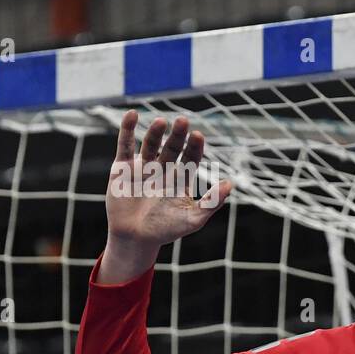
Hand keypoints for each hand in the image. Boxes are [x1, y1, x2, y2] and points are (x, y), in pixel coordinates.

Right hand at [97, 110, 231, 282]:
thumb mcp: (193, 219)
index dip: (194, 147)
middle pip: (172, 147)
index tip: (198, 136)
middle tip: (183, 121)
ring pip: (151, 144)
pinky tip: (132, 115)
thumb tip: (231, 184)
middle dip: (177, 135)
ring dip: (156, 132)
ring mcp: (143, 166)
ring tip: (162, 122)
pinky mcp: (122, 168)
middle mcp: (164, 169)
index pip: (191, 157)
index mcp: (181, 178)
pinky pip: (125, 145)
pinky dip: (127, 129)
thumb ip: (212, 202)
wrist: (135, 238)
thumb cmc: (166, 230)